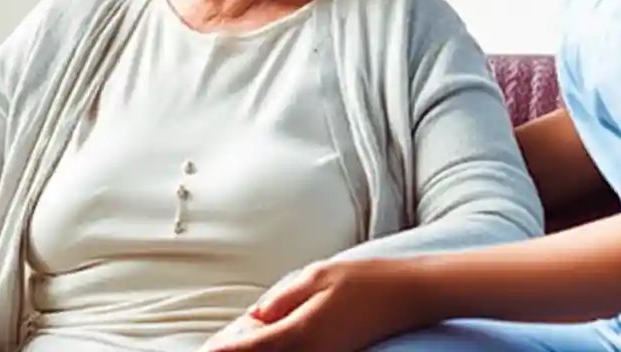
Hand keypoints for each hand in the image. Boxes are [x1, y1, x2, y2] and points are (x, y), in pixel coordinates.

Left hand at [201, 259, 425, 351]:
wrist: (408, 296)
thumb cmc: (363, 280)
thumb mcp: (316, 277)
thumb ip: (281, 299)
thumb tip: (253, 318)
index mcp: (299, 332)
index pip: (250, 350)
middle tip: (212, 350)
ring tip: (235, 344)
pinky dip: (277, 351)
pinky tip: (268, 340)